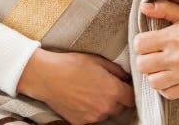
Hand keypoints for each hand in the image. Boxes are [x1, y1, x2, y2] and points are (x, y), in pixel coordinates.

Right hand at [16, 48, 133, 124]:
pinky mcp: (81, 122)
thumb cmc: (71, 64)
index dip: (128, 91)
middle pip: (120, 107)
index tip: (123, 86)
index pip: (131, 98)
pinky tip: (81, 98)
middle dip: (116, 98)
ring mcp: (93, 117)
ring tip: (90, 91)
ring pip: (106, 113)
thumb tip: (126, 78)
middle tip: (104, 86)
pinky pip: (92, 118)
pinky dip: (90, 110)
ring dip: (103, 105)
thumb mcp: (97, 60)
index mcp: (113, 91)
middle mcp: (105, 107)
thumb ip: (117, 70)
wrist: (47, 76)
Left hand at [133, 0, 178, 99]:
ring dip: (154, 75)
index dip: (141, 44)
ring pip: (152, 81)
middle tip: (153, 56)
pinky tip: (169, 78)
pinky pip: (166, 93)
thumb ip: (163, 8)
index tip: (148, 44)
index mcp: (172, 37)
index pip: (139, 45)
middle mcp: (176, 57)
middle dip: (145, 60)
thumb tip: (143, 7)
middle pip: (142, 65)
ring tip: (161, 68)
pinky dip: (165, 88)